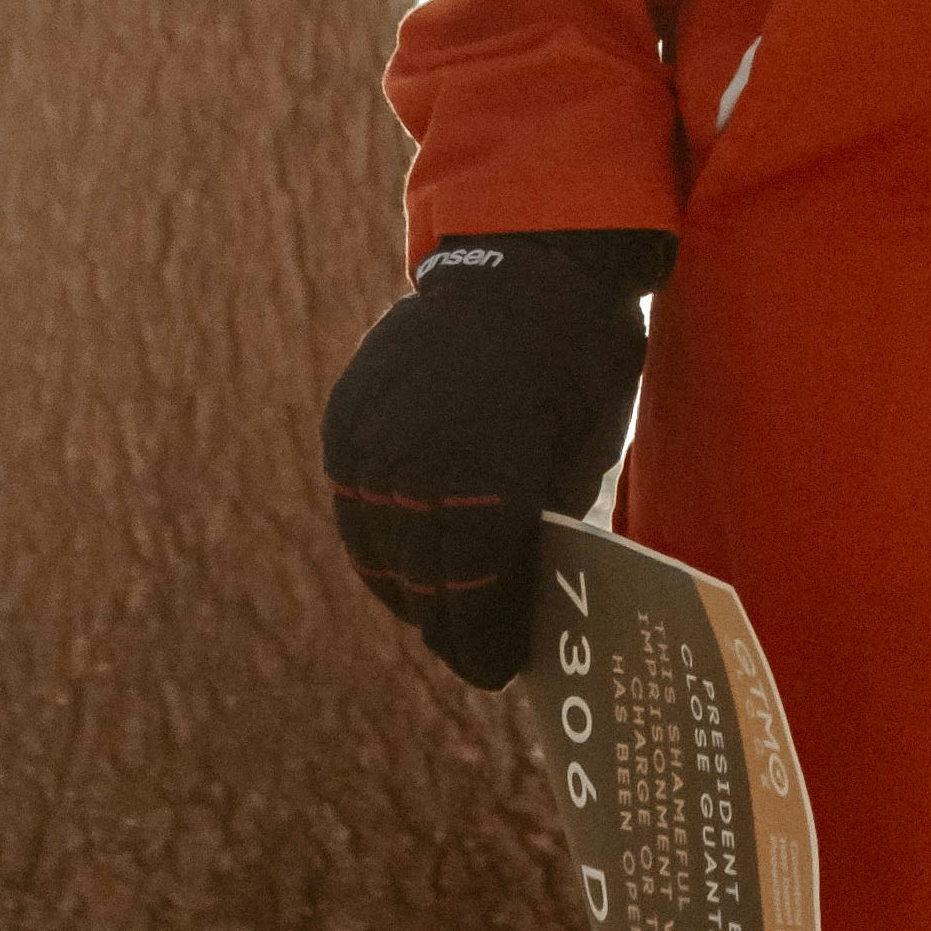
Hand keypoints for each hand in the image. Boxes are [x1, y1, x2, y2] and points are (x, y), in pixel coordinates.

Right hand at [321, 230, 672, 688]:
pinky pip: (353, 506)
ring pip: (378, 552)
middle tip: (471, 653)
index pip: (475, 593)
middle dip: (451, 625)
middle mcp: (414, 466)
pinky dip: (378, 541)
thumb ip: (543, 531)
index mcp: (484, 479)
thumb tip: (523, 601)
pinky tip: (404, 559)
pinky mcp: (345, 420)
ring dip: (408, 590)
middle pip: (423, 582)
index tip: (497, 670)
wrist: (524, 260)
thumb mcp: (584, 454)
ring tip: (440, 614)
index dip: (486, 641)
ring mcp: (371, 442)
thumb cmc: (578, 359)